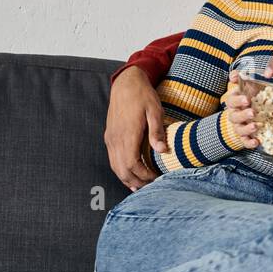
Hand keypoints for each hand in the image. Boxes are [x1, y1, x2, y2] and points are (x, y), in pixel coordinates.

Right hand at [105, 67, 167, 189]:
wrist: (125, 83)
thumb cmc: (143, 96)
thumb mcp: (155, 110)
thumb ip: (157, 131)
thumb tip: (162, 150)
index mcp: (128, 134)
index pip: (133, 164)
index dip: (144, 175)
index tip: (157, 179)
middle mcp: (115, 139)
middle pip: (122, 170)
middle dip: (136, 182)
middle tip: (151, 188)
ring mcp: (110, 138)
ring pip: (115, 167)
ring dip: (127, 179)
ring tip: (140, 187)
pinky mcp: (109, 136)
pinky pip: (112, 159)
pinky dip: (121, 170)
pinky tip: (130, 174)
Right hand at [223, 72, 261, 149]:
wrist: (245, 117)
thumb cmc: (248, 99)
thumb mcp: (245, 87)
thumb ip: (240, 79)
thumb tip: (235, 74)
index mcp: (234, 102)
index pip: (231, 101)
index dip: (237, 100)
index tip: (247, 99)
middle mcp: (234, 115)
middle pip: (234, 116)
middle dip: (243, 115)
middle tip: (252, 112)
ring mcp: (239, 127)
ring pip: (239, 129)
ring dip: (246, 129)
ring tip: (255, 126)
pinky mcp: (244, 138)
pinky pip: (244, 142)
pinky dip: (249, 143)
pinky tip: (256, 142)